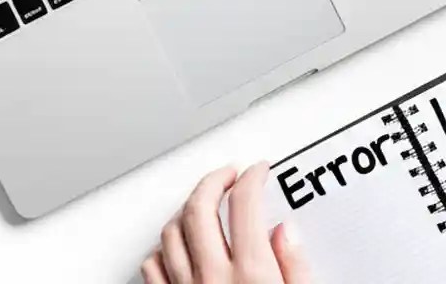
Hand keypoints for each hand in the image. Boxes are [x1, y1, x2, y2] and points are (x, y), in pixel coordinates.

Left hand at [142, 163, 310, 283]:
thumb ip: (294, 266)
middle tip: (228, 174)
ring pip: (171, 232)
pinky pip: (151, 266)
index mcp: (252, 274)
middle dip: (213, 180)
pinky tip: (177, 244)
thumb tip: (286, 233)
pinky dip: (163, 248)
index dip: (252, 177)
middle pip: (199, 208)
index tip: (258, 171)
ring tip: (203, 203)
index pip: (244, 203)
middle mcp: (213, 277)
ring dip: (186, 210)